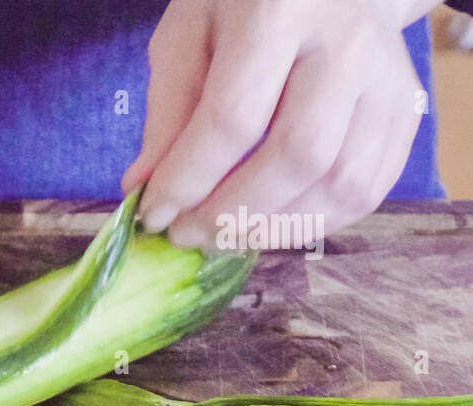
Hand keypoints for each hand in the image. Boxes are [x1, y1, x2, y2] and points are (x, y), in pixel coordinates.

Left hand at [123, 0, 440, 248]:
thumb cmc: (243, 5)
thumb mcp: (187, 36)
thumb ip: (167, 111)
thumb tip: (144, 189)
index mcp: (279, 16)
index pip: (233, 120)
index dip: (189, 181)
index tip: (154, 216)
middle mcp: (346, 46)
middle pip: (297, 157)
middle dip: (233, 214)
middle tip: (189, 236)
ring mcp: (387, 79)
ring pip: (341, 182)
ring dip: (275, 229)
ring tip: (225, 237)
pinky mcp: (407, 108)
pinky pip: (370, 188)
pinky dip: (316, 223)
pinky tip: (271, 225)